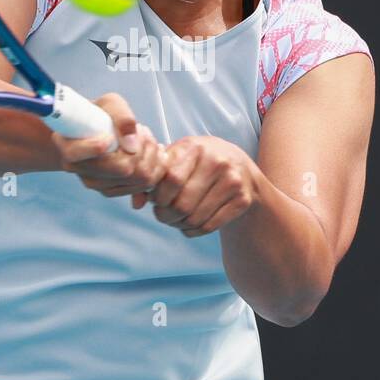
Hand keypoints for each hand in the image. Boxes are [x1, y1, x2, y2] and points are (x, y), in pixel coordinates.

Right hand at [51, 92, 167, 199]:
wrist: (95, 129)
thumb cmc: (101, 114)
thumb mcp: (110, 103)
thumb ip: (121, 117)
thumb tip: (132, 145)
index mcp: (70, 148)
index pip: (80, 156)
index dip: (97, 147)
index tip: (108, 136)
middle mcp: (79, 170)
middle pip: (123, 170)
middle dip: (143, 148)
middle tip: (143, 131)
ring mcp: (95, 183)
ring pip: (139, 180)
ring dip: (151, 156)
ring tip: (146, 138)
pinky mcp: (111, 190)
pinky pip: (143, 187)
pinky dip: (154, 168)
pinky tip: (150, 152)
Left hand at [137, 135, 259, 236]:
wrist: (240, 166)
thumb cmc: (198, 163)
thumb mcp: (177, 160)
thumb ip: (153, 178)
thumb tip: (137, 204)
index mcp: (195, 147)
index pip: (171, 179)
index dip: (158, 197)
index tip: (155, 201)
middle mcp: (217, 162)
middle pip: (182, 204)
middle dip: (166, 216)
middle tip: (163, 215)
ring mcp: (233, 181)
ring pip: (195, 218)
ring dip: (179, 225)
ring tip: (176, 220)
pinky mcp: (242, 200)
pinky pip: (209, 226)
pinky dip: (194, 231)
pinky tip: (191, 225)